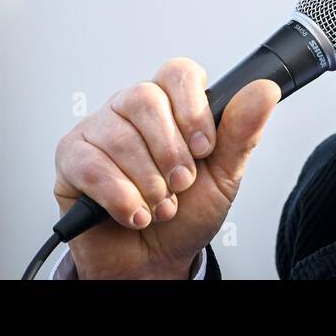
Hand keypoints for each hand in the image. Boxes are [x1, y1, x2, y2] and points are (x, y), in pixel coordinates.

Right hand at [53, 57, 279, 277]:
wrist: (153, 262)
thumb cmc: (187, 214)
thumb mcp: (224, 176)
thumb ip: (241, 132)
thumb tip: (264, 90)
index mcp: (171, 105)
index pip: (178, 73)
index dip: (192, 107)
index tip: (204, 147)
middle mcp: (131, 109)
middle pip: (145, 98)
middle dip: (170, 151)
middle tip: (182, 184)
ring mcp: (98, 129)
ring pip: (119, 136)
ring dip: (148, 182)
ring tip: (162, 207)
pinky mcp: (71, 157)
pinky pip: (91, 165)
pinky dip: (119, 197)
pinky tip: (135, 214)